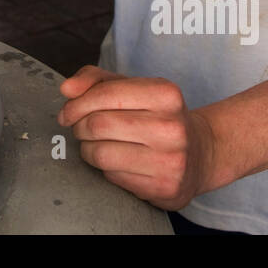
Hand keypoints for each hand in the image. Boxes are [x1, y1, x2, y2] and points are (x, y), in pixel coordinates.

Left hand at [57, 65, 214, 210]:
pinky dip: (106, 169)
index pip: (105, 94)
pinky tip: (118, 162)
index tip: (67, 112)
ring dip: (88, 150)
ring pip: (101, 154)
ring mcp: (171, 160)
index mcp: (165, 94)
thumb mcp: (132, 87)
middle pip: (98, 125)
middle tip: (81, 129)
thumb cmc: (157, 116)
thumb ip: (96, 80)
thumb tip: (66, 88)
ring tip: (95, 145)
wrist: (201, 153)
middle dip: (80, 127)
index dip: (76, 104)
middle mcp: (172, 126)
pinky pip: (113, 177)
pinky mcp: (165, 188)